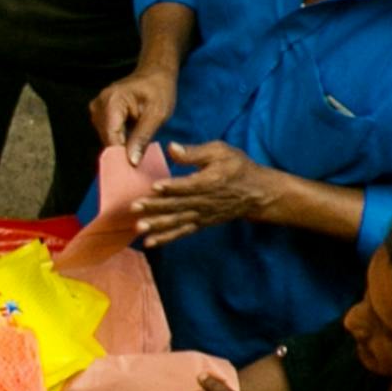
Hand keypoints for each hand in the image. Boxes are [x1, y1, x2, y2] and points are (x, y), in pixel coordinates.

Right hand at [91, 67, 180, 161]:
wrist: (155, 73)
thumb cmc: (159, 90)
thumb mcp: (157, 114)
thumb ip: (143, 137)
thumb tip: (131, 161)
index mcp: (112, 102)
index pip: (111, 137)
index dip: (121, 155)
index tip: (133, 169)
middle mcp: (98, 105)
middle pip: (106, 138)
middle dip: (121, 150)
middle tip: (139, 160)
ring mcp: (96, 109)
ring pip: (106, 137)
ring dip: (120, 145)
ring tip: (137, 148)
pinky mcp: (99, 113)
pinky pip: (107, 132)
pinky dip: (118, 139)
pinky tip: (131, 140)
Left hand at [135, 143, 278, 243]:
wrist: (256, 193)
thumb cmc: (236, 167)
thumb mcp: (221, 152)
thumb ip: (195, 152)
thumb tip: (171, 148)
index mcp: (210, 181)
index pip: (188, 185)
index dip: (172, 186)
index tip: (154, 186)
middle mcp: (205, 201)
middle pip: (177, 204)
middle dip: (155, 206)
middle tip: (134, 207)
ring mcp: (201, 214)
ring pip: (177, 220)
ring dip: (157, 225)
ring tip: (138, 227)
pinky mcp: (200, 223)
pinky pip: (181, 232)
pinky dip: (165, 238)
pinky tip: (149, 242)